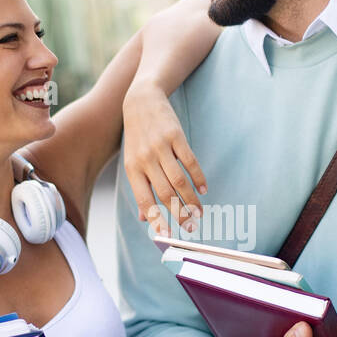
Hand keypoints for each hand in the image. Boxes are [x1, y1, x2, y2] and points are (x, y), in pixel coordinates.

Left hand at [122, 81, 206, 236]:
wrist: (141, 101)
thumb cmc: (137, 137)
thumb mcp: (132, 162)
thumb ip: (140, 189)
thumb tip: (144, 218)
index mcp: (132, 170)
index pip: (145, 201)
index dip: (157, 220)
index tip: (168, 235)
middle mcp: (145, 160)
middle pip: (165, 194)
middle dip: (179, 214)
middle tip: (191, 227)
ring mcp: (161, 147)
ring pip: (179, 181)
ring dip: (191, 200)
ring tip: (199, 212)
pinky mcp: (176, 136)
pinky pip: (190, 162)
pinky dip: (198, 178)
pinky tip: (204, 189)